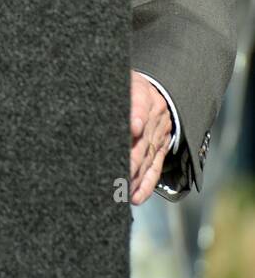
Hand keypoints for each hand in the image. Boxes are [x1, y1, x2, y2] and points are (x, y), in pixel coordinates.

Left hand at [130, 70, 171, 203]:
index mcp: (143, 94)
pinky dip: (146, 185)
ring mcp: (159, 135)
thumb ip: (123, 94)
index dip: (137, 116)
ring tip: (122, 191)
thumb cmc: (131, 85)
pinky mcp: (161, 149)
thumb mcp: (125, 80)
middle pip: (142, 141)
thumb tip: (127, 118)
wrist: (156, 89)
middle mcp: (155, 116)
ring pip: (147, 159)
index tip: (134, 128)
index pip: (140, 104)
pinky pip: (155, 168)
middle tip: (116, 175)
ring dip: (135, 177)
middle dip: (130, 161)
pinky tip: (136, 197)